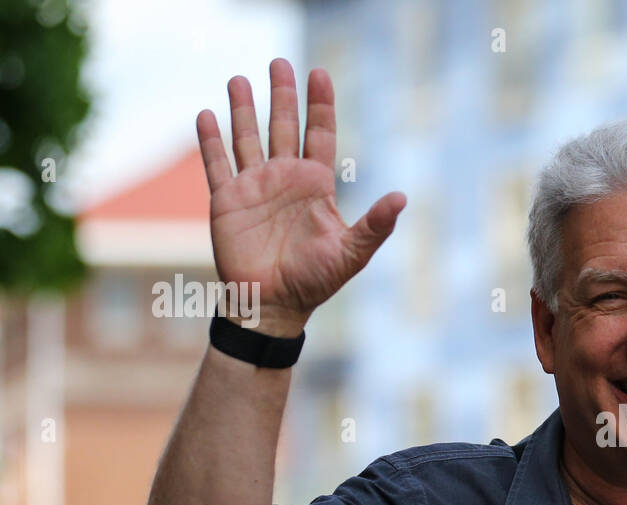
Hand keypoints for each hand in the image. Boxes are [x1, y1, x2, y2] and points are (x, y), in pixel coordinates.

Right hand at [196, 58, 405, 334]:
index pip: (319, 134)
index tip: (319, 73)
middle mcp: (284, 179)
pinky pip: (216, 163)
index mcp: (315, 186)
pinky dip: (210, 140)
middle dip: (282, 95)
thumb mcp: (352, 253)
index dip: (320, 104)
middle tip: (280, 62)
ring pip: (247, 137)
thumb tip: (402, 197)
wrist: (274, 304)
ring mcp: (254, 187)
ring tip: (240, 79)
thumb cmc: (316, 281)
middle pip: (283, 126)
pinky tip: (207, 115)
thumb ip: (376, 225)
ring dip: (244, 109)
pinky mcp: (226, 200)